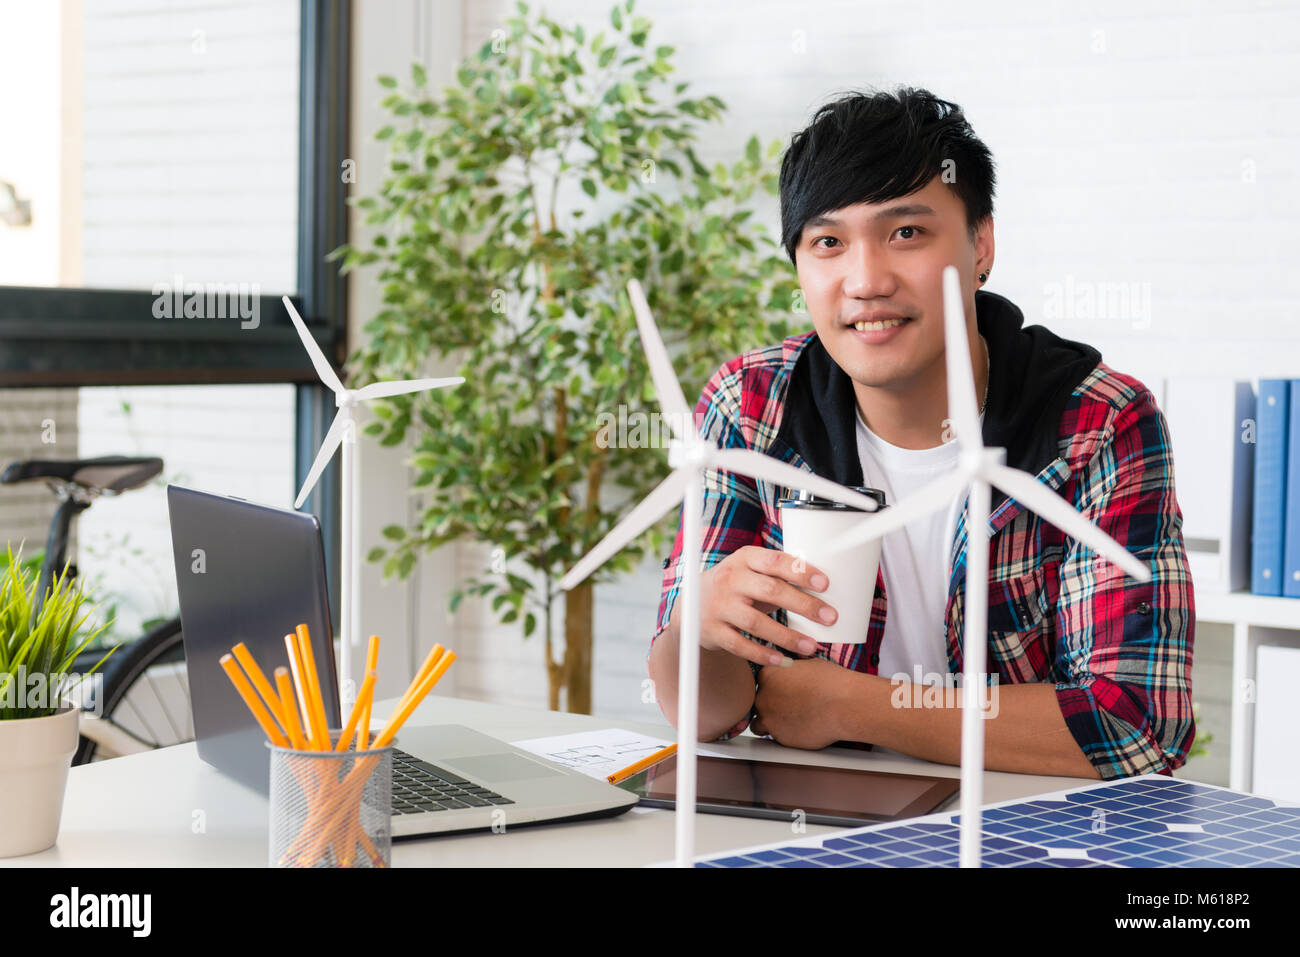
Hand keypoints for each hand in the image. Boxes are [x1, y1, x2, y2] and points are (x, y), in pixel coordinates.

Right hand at [675, 545, 837, 667]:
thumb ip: (779, 576)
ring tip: (812, 646)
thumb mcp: (751, 571)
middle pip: (770, 590)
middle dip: (804, 605)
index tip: (825, 584)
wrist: (692, 606)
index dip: (801, 571)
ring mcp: (719, 606)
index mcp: (744, 558)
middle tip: (830, 617)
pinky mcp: (713, 631)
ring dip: (788, 636)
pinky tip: (783, 660)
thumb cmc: (737, 587)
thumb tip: (822, 589)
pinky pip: (741, 646)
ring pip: (757, 623)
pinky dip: (763, 654)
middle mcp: (730, 579)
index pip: (775, 560)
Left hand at [750, 656, 850, 749]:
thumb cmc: (831, 682)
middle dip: (770, 703)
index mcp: (768, 674)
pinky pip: (775, 737)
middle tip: (788, 703)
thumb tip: (794, 671)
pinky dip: (784, 734)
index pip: (760, 680)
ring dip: (770, 721)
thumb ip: (792, 669)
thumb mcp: (808, 664)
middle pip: (758, 701)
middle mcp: (762, 697)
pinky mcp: (780, 737)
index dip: (772, 685)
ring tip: (788, 719)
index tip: (782, 688)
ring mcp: (769, 719)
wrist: (843, 705)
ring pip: (758, 723)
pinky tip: (799, 728)